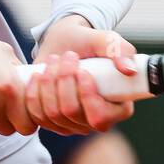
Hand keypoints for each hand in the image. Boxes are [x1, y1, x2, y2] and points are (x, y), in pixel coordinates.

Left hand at [28, 15, 137, 135]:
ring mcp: (73, 124)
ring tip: (55, 60)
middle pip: (72, 113)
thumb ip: (119, 49)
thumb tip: (129, 70)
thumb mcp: (105, 39)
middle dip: (65, 80)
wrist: (65, 43)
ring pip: (53, 113)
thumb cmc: (89, 42)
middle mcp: (96, 121)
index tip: (82, 71)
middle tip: (68, 56)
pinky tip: (40, 74)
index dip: (88, 96)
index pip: (101, 118)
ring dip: (49, 82)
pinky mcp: (51, 122)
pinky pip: (36, 114)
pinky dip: (35, 91)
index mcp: (118, 107)